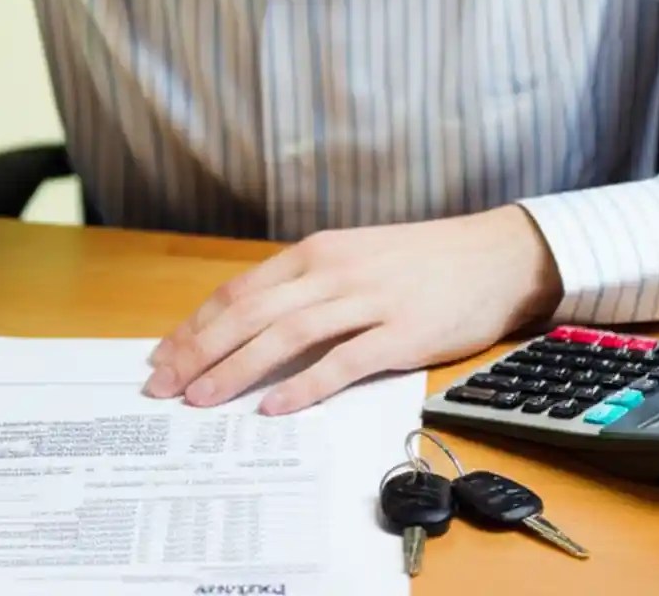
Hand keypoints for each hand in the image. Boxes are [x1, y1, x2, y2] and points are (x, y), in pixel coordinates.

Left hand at [143, 205, 562, 414]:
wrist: (494, 256)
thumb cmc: (420, 262)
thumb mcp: (353, 258)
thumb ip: (306, 286)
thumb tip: (249, 325)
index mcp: (316, 252)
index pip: (240, 291)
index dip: (196, 326)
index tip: (164, 356)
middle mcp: (334, 271)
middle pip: (251, 314)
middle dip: (200, 351)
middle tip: (164, 386)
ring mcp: (368, 301)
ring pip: (286, 336)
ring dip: (238, 369)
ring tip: (203, 399)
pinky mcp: (401, 334)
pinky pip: (343, 362)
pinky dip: (304, 386)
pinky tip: (274, 407)